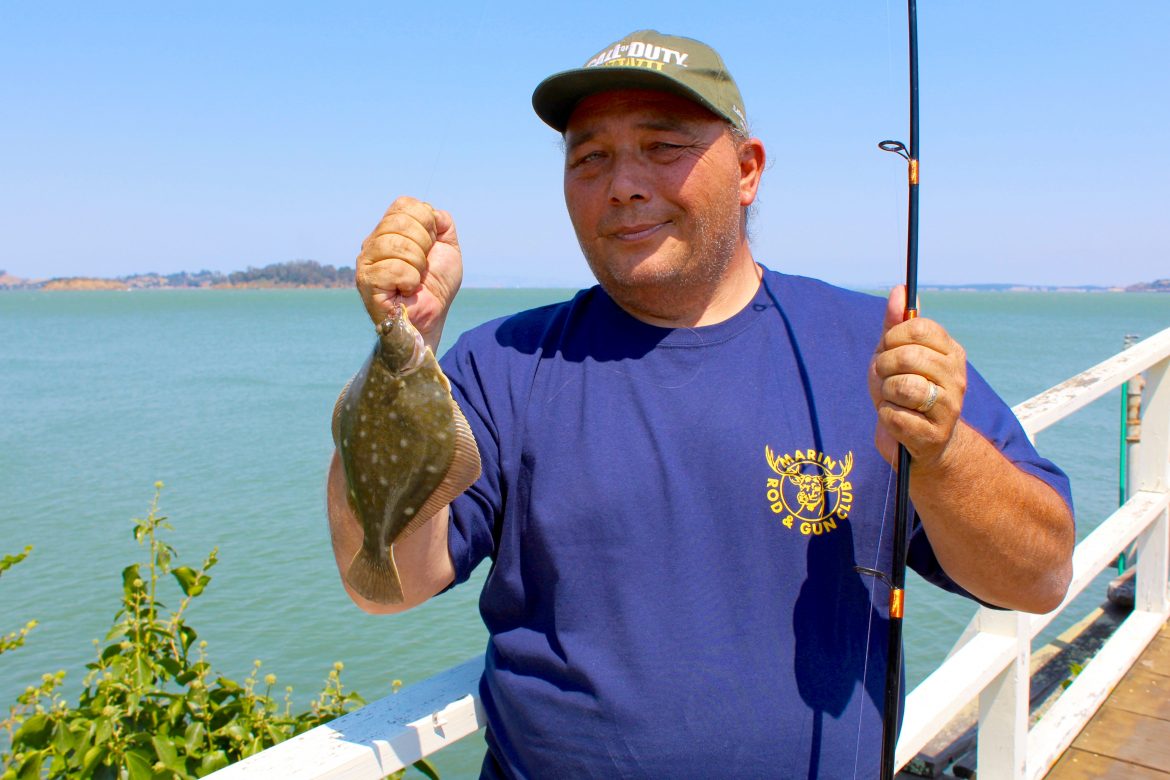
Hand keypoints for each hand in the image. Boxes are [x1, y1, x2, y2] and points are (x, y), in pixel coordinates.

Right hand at [355, 196, 462, 345]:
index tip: (431, 246)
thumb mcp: (448, 247)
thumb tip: (431, 211)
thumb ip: (442, 223)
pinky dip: (409, 280)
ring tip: (415, 279)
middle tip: (423, 266)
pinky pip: (394, 269)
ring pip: (398, 245)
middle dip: (424, 245)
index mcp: (390, 229)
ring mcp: (366, 261)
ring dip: (417, 265)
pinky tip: (406, 289)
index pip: (404, 205)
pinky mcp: (366, 281)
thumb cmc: (436, 285)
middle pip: (401, 222)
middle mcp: (373, 241)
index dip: (426, 223)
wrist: (432, 317)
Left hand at [868, 285, 966, 468]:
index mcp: (951, 352)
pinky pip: (895, 417)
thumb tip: (900, 289)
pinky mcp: (934, 436)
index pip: (919, 327)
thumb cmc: (904, 392)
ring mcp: (949, 408)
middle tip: (885, 378)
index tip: (888, 349)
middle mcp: (957, 377)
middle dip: (883, 367)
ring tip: (892, 399)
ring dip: (885, 393)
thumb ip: (895, 324)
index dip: (892, 337)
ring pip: (902, 387)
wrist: (918, 443)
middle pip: (907, 356)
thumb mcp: (895, 354)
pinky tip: (897, 421)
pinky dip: (886, 417)